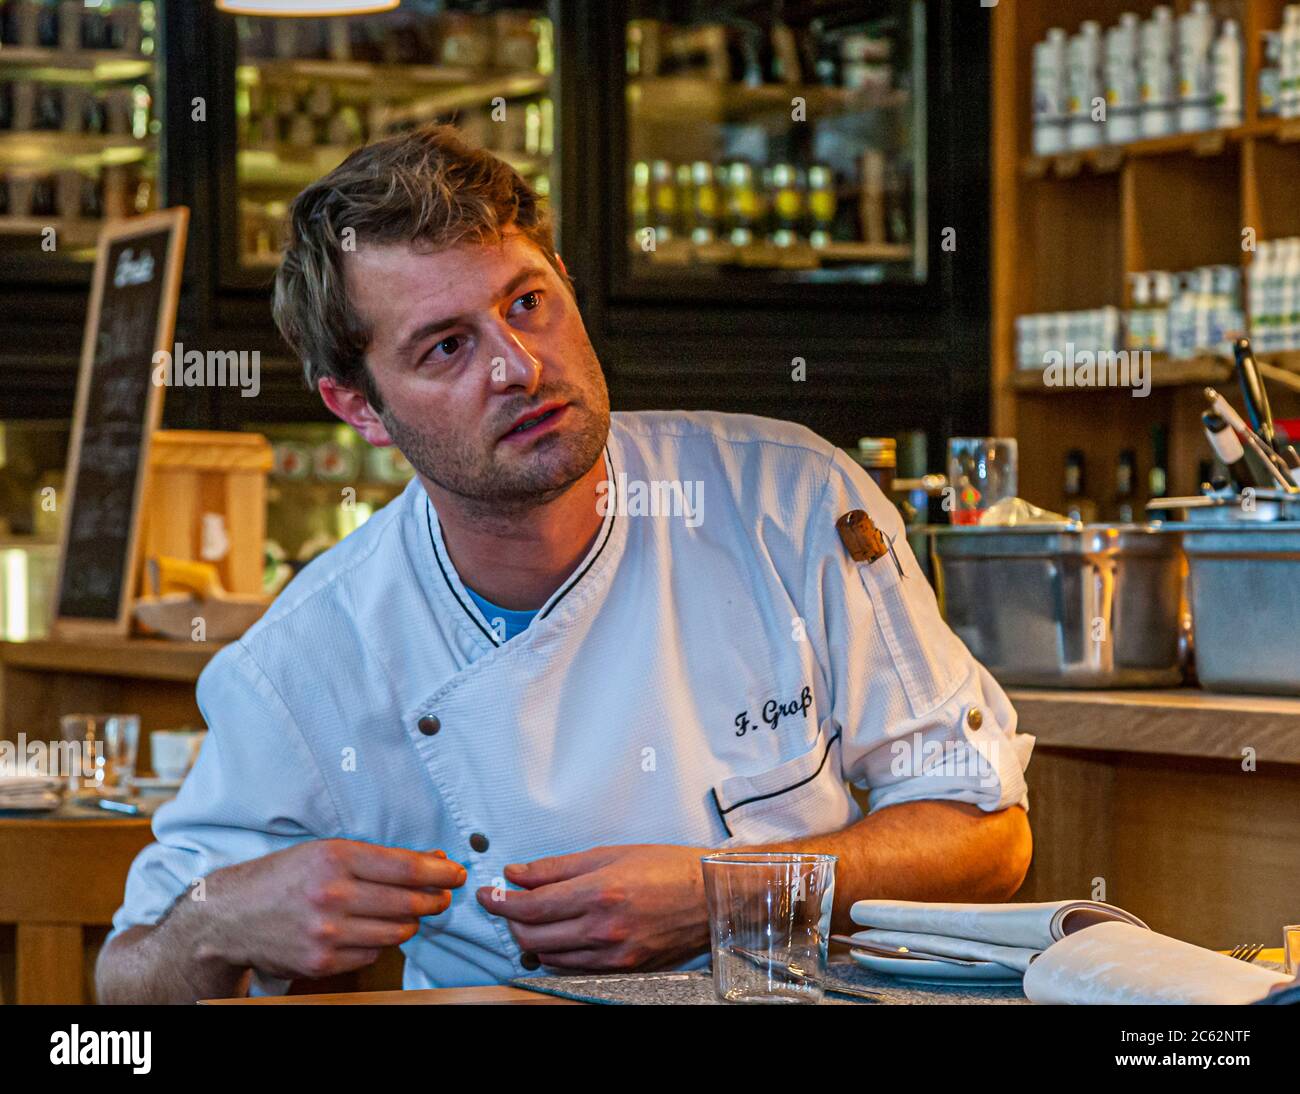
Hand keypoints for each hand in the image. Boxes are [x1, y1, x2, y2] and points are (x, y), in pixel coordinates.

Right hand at [197, 839, 466, 980]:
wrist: (230, 916)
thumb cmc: (284, 877)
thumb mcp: (327, 852)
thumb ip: (378, 858)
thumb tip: (432, 860)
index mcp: (336, 857)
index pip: (407, 868)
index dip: (440, 872)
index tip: (456, 872)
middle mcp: (332, 894)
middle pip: (408, 902)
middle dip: (434, 899)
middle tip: (442, 896)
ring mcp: (327, 932)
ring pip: (396, 932)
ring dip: (410, 923)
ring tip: (410, 912)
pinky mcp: (321, 961)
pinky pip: (372, 954)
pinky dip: (380, 943)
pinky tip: (372, 931)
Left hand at [475, 844, 711, 971]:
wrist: (710, 897)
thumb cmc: (666, 868)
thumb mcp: (609, 854)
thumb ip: (557, 867)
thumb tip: (518, 873)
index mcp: (599, 893)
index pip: (531, 905)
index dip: (501, 901)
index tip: (488, 894)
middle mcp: (603, 928)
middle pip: (532, 934)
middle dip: (511, 919)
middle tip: (507, 903)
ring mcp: (612, 954)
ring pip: (548, 956)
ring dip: (532, 937)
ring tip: (534, 918)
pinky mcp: (622, 970)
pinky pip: (573, 969)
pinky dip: (557, 954)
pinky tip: (559, 936)